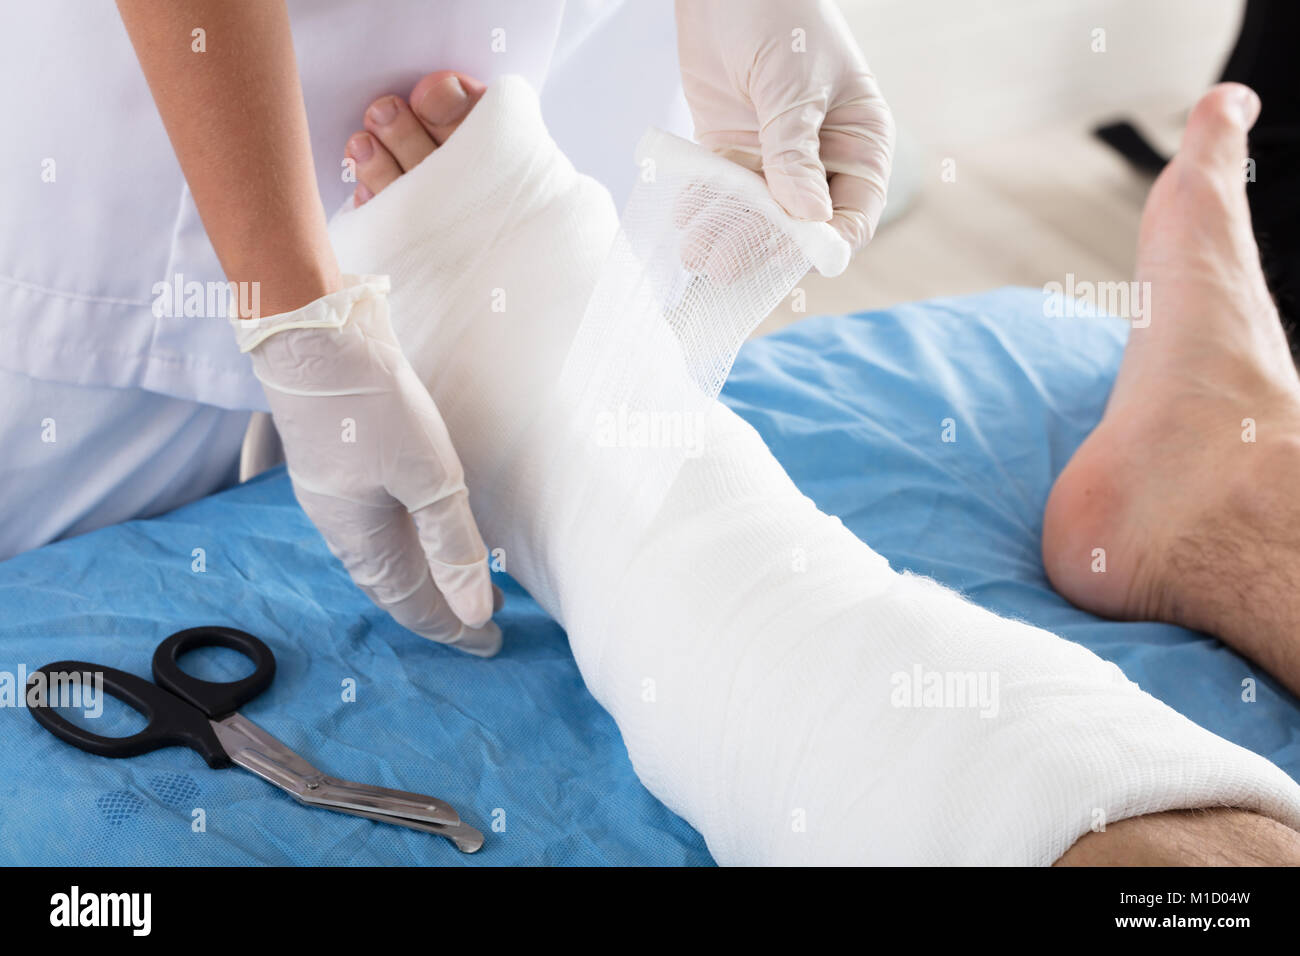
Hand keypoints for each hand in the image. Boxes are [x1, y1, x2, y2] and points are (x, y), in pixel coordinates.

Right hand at [235, 276, 500, 655]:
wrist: (312, 332)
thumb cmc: (369, 405)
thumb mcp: (428, 479)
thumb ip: (452, 546)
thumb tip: (476, 613)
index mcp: (361, 540)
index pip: (413, 604)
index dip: (453, 629)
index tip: (488, 644)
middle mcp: (343, 525)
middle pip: (396, 583)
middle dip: (441, 604)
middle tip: (485, 618)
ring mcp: (339, 492)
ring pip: (386, 551)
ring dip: (427, 569)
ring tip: (465, 576)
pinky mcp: (342, 460)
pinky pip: (379, 520)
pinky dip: (410, 536)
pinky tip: (426, 525)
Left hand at [675, 0, 894, 253]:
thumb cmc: (780, 13)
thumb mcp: (793, 84)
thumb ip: (795, 152)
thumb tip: (807, 217)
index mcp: (858, 143)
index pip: (851, 215)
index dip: (825, 242)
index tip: (792, 256)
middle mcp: (819, 160)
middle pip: (796, 225)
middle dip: (761, 246)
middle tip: (722, 263)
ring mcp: (772, 157)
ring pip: (754, 216)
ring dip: (725, 234)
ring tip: (695, 251)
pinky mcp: (730, 149)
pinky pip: (720, 191)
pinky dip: (704, 207)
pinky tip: (686, 219)